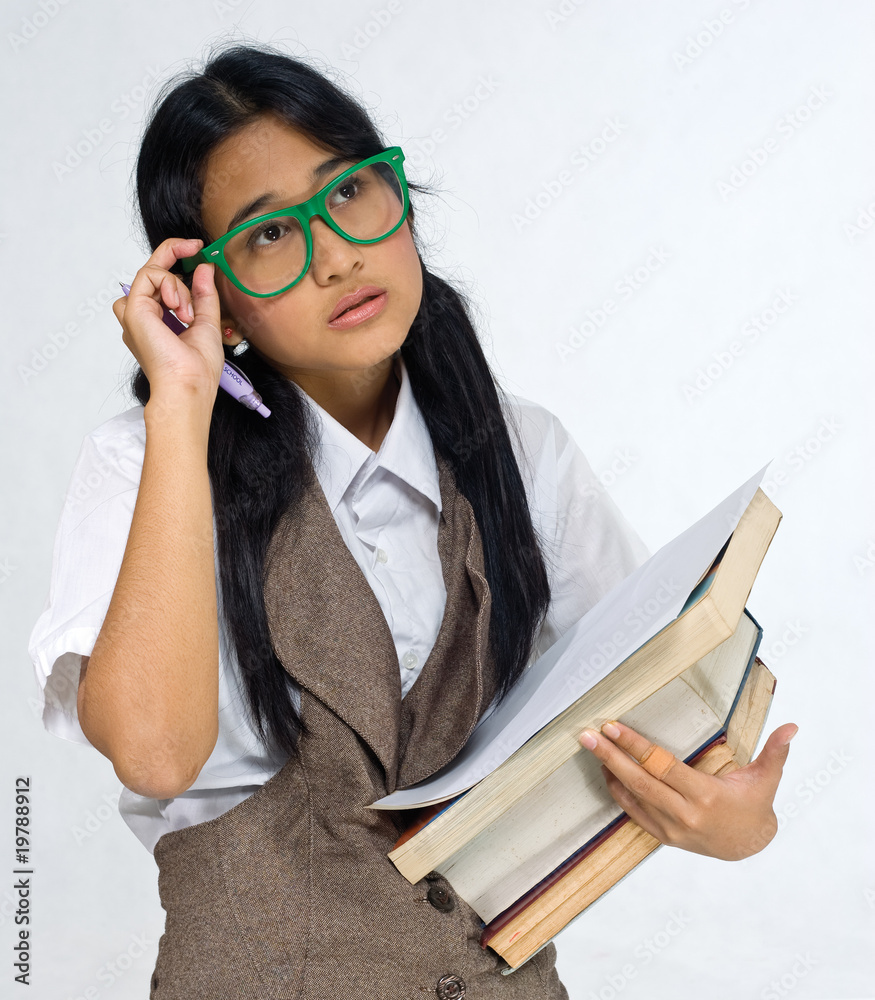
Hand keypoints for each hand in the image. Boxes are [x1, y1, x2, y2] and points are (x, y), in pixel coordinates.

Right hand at [112, 238, 223, 399]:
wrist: (189, 386)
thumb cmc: (198, 369)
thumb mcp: (208, 323)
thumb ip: (204, 294)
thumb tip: (203, 267)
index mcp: (158, 321)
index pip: (160, 282)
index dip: (175, 259)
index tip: (196, 249)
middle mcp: (143, 316)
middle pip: (150, 271)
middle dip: (173, 252)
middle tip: (194, 247)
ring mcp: (136, 313)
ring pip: (150, 272)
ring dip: (176, 284)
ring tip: (189, 312)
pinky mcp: (133, 310)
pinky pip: (148, 276)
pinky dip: (169, 285)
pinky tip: (180, 308)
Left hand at [579, 719, 798, 860]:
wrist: (749, 847)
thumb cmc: (754, 805)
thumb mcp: (766, 779)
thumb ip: (775, 752)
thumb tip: (793, 727)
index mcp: (705, 796)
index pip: (661, 766)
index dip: (635, 746)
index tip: (613, 727)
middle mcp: (684, 814)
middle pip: (639, 780)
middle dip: (610, 755)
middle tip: (587, 735)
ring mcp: (671, 828)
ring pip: (632, 797)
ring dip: (609, 771)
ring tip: (592, 748)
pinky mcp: (664, 836)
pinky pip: (633, 812)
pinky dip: (618, 792)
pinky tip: (608, 772)